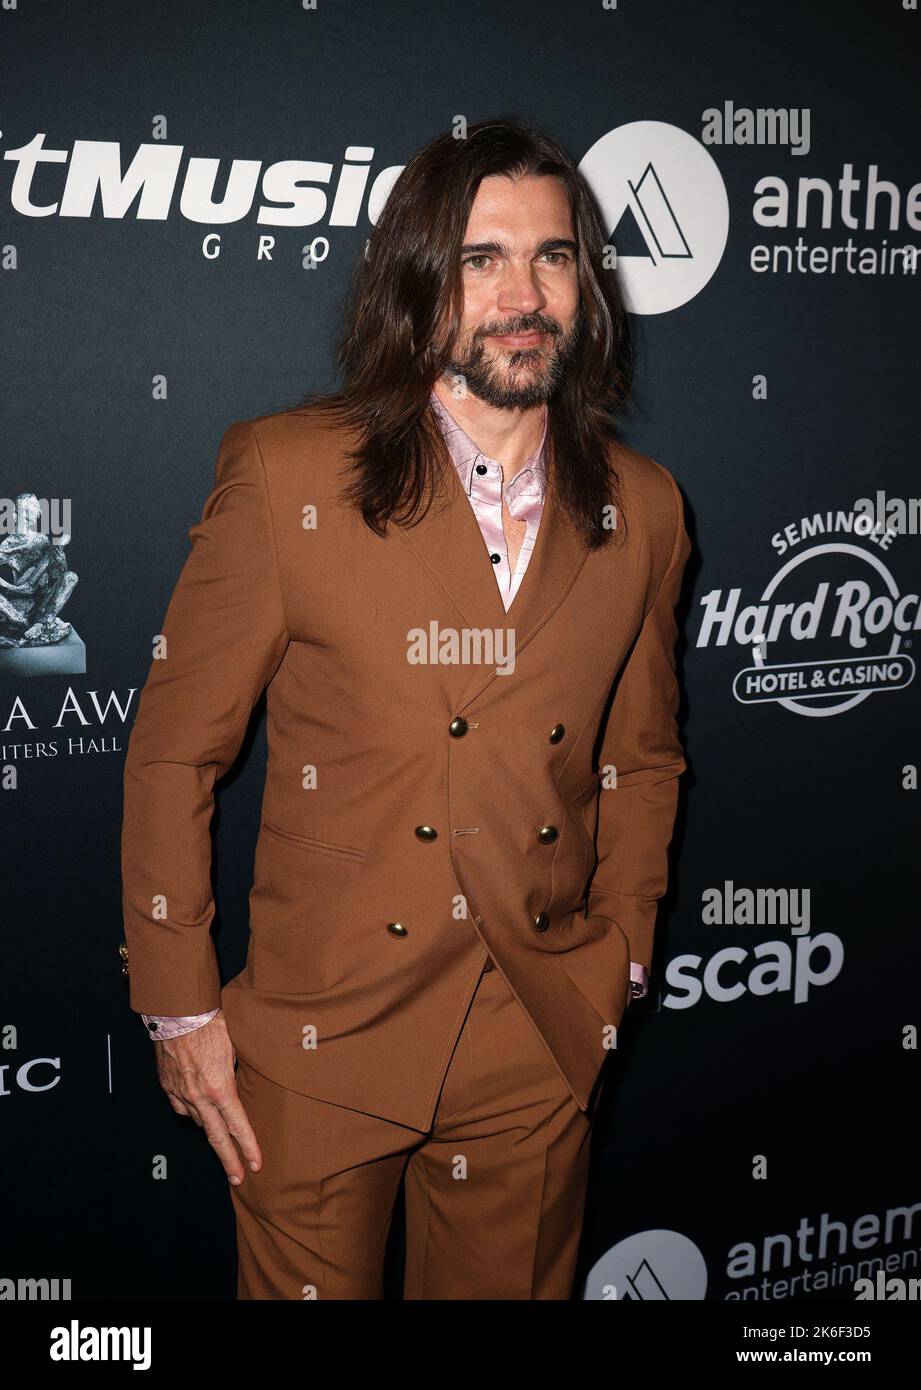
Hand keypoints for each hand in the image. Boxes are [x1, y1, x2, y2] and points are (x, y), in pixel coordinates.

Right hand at [153, 1010, 261, 1185]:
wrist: (177, 1013)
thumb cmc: (211, 1024)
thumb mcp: (237, 1046)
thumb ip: (242, 1070)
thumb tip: (252, 1080)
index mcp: (220, 1088)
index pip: (238, 1126)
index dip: (248, 1147)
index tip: (256, 1164)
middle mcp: (199, 1097)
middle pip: (216, 1137)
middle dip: (229, 1160)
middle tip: (238, 1178)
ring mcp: (180, 1093)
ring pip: (197, 1120)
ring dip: (211, 1129)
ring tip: (222, 1137)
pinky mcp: (167, 1087)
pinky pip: (182, 1106)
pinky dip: (192, 1110)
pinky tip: (199, 1108)